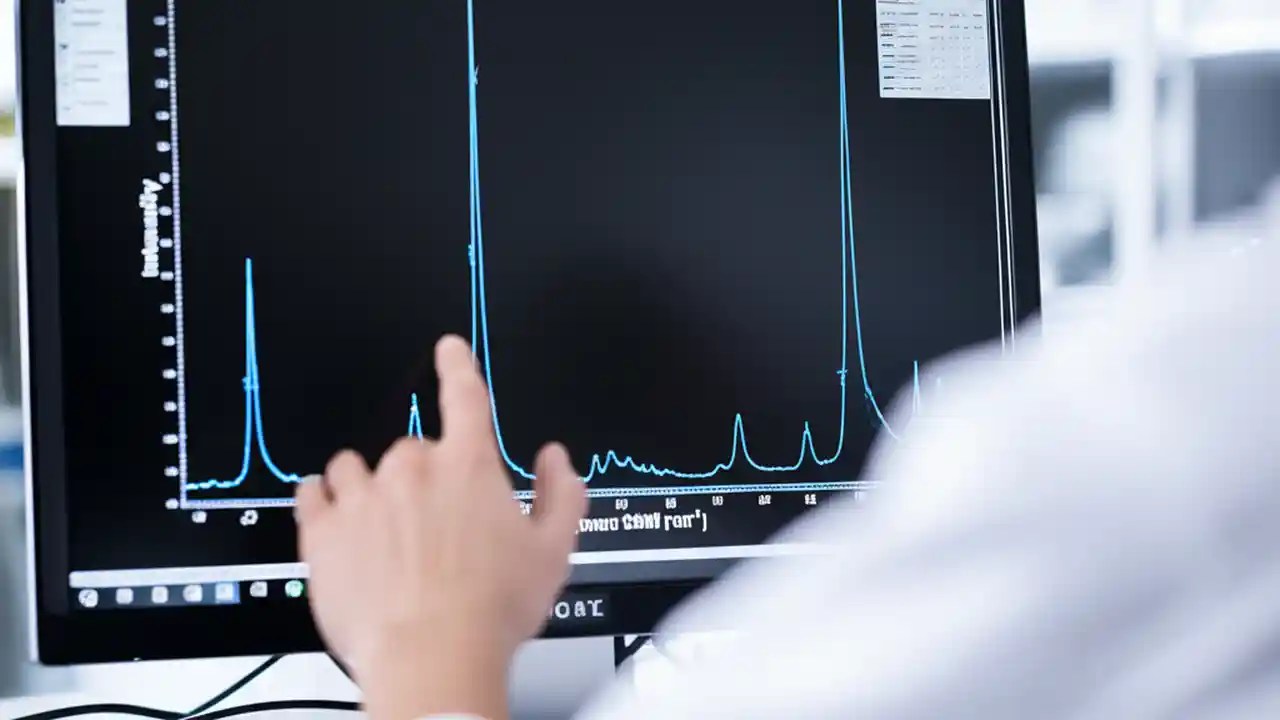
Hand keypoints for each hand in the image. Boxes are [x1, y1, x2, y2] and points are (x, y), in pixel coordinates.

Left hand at [296, 335, 587, 719]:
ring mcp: (363, 496)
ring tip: (382, 530)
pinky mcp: (323, 530)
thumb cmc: (491, 611)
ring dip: (368, 487)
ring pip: (356, 466)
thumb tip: (556, 461)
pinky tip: (338, 524)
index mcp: (469, 467)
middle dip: (423, 479)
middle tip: (434, 528)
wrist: (432, 659)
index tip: (448, 350)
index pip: (464, 396)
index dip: (457, 366)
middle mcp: (412, 469)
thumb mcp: (553, 551)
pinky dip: (322, 501)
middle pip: (413, 447)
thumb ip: (560, 495)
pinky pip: (312, 493)